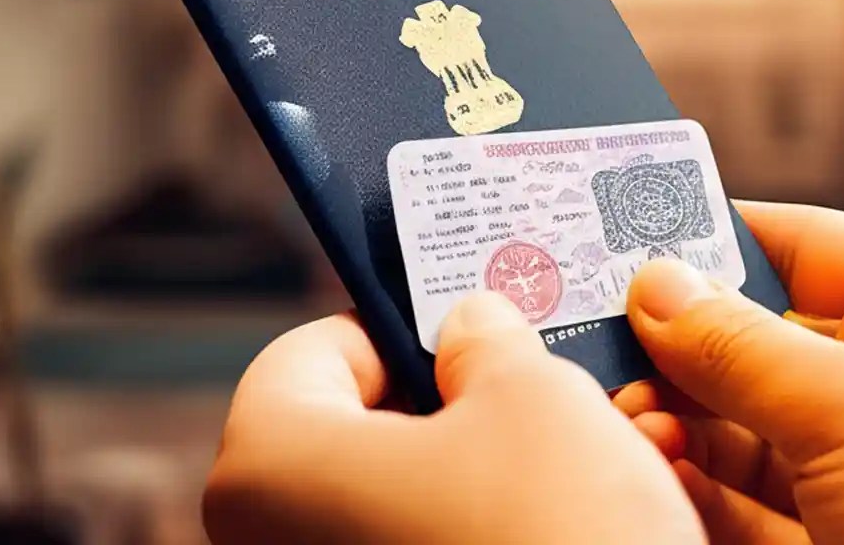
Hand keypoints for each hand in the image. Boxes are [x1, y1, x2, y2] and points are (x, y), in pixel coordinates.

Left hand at [203, 293, 701, 543]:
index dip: (396, 321)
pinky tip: (562, 519)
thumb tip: (473, 328)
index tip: (465, 323)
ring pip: (401, 499)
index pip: (311, 352)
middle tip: (531, 382)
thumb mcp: (534, 396)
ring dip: (484, 468)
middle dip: (453, 399)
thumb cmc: (553, 542)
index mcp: (270, 465)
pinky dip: (485, 529)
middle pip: (357, 430)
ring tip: (572, 452)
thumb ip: (489, 341)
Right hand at [617, 202, 843, 543]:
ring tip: (626, 422)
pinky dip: (699, 484)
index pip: (799, 244)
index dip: (709, 239)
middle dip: (679, 348)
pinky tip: (658, 469)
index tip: (615, 243)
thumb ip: (741, 346)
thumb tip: (654, 286)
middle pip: (759, 336)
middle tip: (600, 353)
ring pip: (746, 422)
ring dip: (680, 421)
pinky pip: (754, 496)